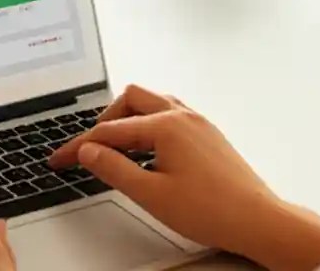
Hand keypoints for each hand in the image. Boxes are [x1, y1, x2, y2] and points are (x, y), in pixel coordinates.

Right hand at [49, 85, 279, 258]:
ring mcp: (198, 122)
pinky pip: (171, 113)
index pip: (109, 131)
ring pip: (153, 102)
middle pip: (131, 99)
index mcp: (165, 126)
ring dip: (130, 117)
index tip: (61, 159)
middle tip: (90, 147)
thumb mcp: (151, 194)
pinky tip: (149, 148)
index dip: (79, 146)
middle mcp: (182, 116)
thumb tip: (88, 152)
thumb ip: (114, 169)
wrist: (258, 221)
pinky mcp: (208, 134)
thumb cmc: (212, 210)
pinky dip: (150, 123)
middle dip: (105, 120)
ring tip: (117, 143)